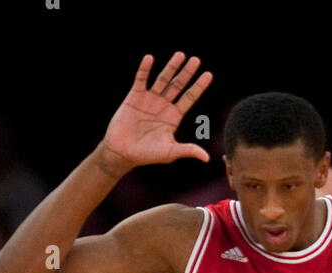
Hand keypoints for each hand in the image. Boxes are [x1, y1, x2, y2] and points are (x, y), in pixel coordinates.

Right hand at [101, 53, 212, 173]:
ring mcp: (149, 99)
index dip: (198, 87)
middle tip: (196, 60)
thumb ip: (187, 150)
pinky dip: (145, 70)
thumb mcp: (169, 152)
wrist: (123, 153)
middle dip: (187, 73)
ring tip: (180, 55)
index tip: (208, 75)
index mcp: (174, 116)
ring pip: (163, 79)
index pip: (189, 98)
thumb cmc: (147, 155)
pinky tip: (149, 59)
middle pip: (178, 85)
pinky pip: (141, 80)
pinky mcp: (134, 96)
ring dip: (171, 67)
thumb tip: (206, 158)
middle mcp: (164, 105)